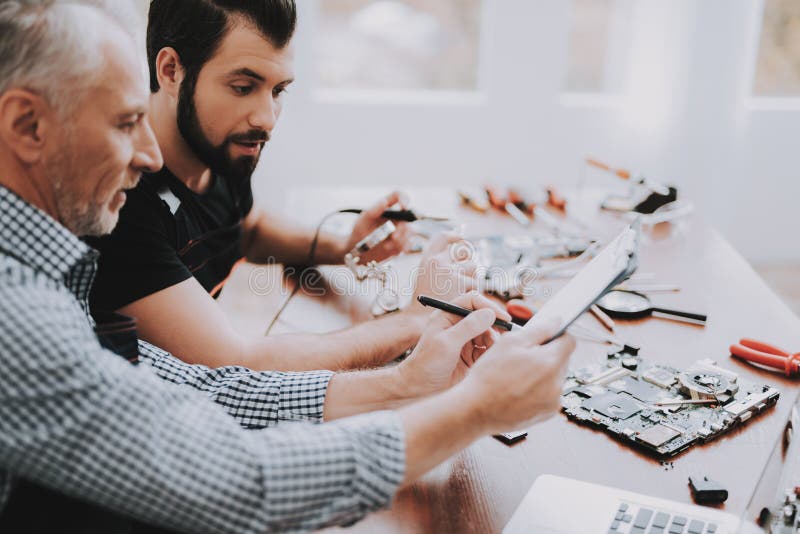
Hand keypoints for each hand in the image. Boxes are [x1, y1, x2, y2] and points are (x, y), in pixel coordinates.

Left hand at [345, 191, 411, 263]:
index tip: (403, 206)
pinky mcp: (402, 242)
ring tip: (386, 247)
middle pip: (407, 217)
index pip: (398, 196)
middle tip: (394, 238)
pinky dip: (400, 248)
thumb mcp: (363, 220)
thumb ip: (374, 210)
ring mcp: (400, 230)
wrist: (359, 251)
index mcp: (386, 208)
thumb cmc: (359, 232)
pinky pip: (408, 244)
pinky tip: (390, 250)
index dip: (404, 198)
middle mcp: (396, 217)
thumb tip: (384, 201)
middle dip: (402, 228)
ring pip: (409, 232)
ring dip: (400, 240)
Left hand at [397, 292, 510, 396]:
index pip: (472, 301)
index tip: (503, 317)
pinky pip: (487, 350)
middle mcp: (457, 326)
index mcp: (447, 316)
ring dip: (493, 342)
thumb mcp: (447, 343)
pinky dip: (491, 354)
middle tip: (500, 339)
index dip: (489, 306)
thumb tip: (489, 313)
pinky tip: (486, 361)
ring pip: (488, 334)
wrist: (419, 390)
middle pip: (484, 318)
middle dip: (494, 328)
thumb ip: (469, 327)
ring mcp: (465, 341)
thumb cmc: (425, 365)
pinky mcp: (471, 356)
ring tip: (490, 353)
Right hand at [408, 233, 479, 314]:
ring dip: (473, 278)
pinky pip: (476, 283)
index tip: (462, 238)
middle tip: (468, 271)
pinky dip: (474, 292)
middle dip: (470, 259)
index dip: (456, 236)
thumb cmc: (424, 304)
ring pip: (474, 267)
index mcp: (427, 259)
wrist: (419, 322)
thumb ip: (438, 265)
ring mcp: (449, 271)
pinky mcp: (461, 284)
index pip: (444, 237)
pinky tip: (464, 300)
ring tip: (463, 291)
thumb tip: (459, 253)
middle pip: (464, 249)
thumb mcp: (425, 277)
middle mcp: (437, 262)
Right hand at [456, 318, 574, 434]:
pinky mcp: (547, 413)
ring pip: (555, 377)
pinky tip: (519, 389)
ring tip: (517, 375)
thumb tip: (556, 321)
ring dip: (543, 372)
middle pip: (562, 359)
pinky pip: (550, 393)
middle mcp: (557, 383)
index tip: (545, 337)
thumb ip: (538, 330)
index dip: (557, 335)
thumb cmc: (489, 376)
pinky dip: (539, 389)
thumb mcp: (510, 342)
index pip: (569, 341)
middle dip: (547, 354)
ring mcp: (554, 401)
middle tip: (522, 357)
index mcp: (550, 362)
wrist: (476, 410)